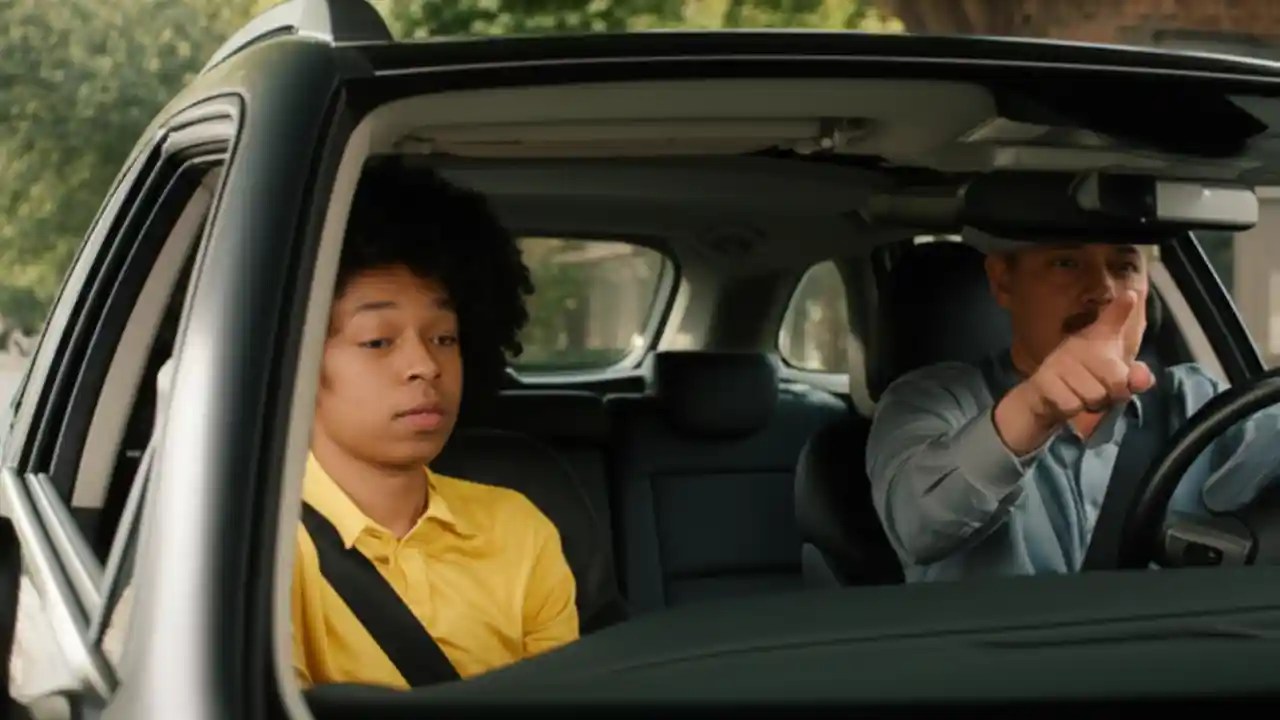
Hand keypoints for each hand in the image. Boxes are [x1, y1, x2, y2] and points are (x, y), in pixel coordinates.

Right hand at [994, 290, 1154, 454]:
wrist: (1040, 399)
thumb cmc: (1082, 383)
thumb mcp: (1112, 380)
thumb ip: (1134, 378)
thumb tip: (1143, 379)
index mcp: (1098, 342)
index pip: (1111, 322)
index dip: (1120, 310)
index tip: (1130, 295)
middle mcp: (1079, 346)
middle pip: (1117, 380)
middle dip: (1112, 394)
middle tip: (1096, 390)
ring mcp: (1059, 362)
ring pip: (1095, 395)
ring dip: (1091, 405)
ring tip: (1078, 395)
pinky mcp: (1044, 380)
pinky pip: (1074, 405)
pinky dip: (1072, 410)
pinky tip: (1062, 400)